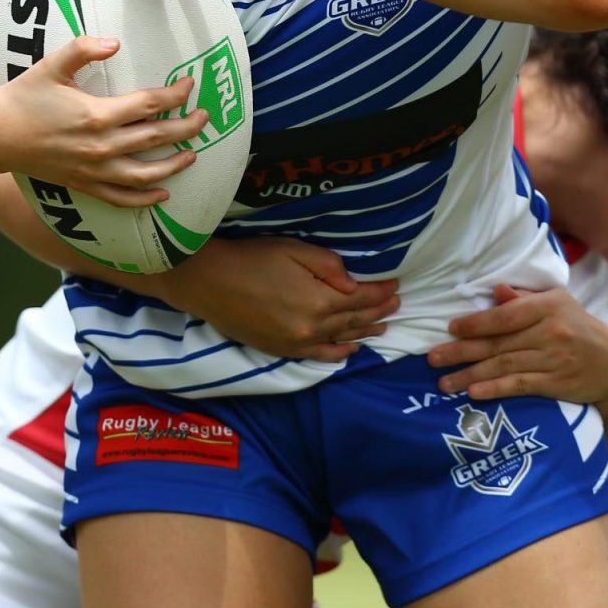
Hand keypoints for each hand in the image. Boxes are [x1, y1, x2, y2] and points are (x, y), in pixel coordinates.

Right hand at [0, 36, 208, 205]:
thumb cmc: (23, 96)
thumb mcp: (51, 65)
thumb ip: (83, 48)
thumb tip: (114, 42)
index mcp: (98, 115)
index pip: (151, 104)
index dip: (175, 94)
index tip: (189, 85)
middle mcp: (101, 146)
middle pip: (157, 137)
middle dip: (187, 127)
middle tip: (204, 117)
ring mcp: (93, 169)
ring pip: (145, 173)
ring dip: (174, 165)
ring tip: (193, 154)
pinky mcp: (84, 184)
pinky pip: (121, 198)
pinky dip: (145, 199)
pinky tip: (163, 194)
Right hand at [156, 236, 400, 361]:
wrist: (209, 282)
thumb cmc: (252, 259)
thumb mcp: (294, 250)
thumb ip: (329, 267)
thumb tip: (354, 285)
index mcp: (318, 301)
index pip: (361, 298)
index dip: (381, 291)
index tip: (396, 284)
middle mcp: (312, 328)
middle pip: (355, 320)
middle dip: (379, 310)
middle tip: (397, 302)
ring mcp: (296, 344)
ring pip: (341, 340)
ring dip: (365, 332)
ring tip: (384, 325)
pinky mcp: (281, 350)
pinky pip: (319, 357)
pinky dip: (339, 353)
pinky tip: (351, 349)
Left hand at [427, 285, 607, 413]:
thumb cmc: (576, 326)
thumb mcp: (556, 303)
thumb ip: (524, 299)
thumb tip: (494, 290)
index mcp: (548, 306)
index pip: (505, 316)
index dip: (476, 323)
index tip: (450, 329)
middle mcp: (551, 331)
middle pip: (499, 343)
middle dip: (462, 351)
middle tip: (433, 358)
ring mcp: (554, 358)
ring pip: (505, 366)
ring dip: (471, 374)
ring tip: (444, 382)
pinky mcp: (557, 383)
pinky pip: (520, 385)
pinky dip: (496, 388)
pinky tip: (474, 392)